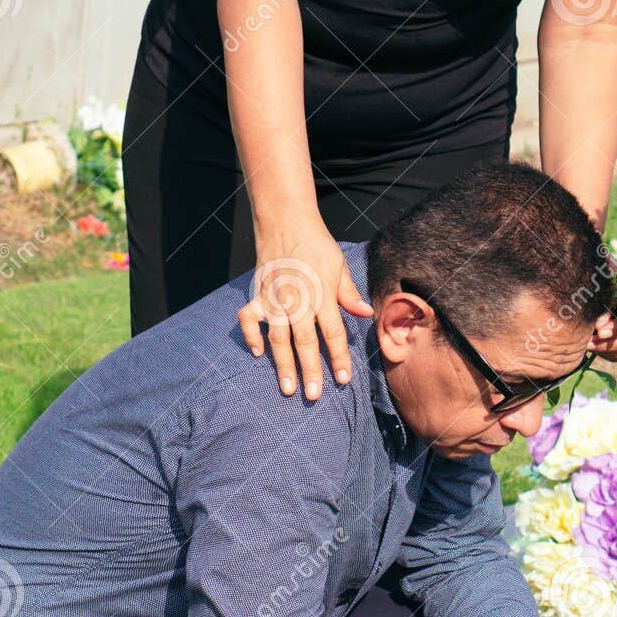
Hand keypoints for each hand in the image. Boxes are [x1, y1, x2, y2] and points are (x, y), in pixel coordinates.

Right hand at [237, 223, 371, 399]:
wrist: (285, 221)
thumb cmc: (316, 244)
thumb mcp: (339, 266)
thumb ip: (349, 293)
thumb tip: (367, 314)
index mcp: (321, 295)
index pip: (333, 334)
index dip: (338, 358)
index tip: (343, 380)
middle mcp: (297, 301)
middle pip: (305, 342)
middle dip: (310, 371)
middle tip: (313, 396)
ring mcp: (274, 299)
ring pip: (278, 338)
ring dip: (283, 365)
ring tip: (288, 388)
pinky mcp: (257, 294)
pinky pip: (250, 319)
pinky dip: (251, 335)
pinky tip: (258, 353)